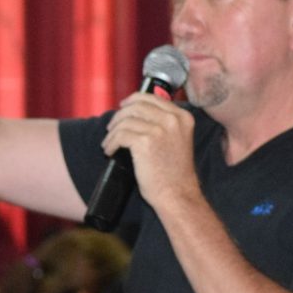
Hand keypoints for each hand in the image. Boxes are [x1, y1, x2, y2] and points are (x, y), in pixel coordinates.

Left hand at [101, 93, 199, 210]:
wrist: (178, 195)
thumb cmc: (175, 174)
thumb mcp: (177, 140)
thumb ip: (164, 124)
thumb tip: (135, 113)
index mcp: (183, 117)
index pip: (152, 98)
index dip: (133, 100)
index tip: (123, 106)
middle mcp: (173, 120)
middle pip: (137, 106)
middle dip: (120, 115)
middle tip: (111, 127)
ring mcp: (159, 130)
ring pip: (125, 120)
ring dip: (113, 132)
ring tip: (109, 143)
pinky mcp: (145, 142)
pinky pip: (120, 135)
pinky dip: (111, 143)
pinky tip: (110, 151)